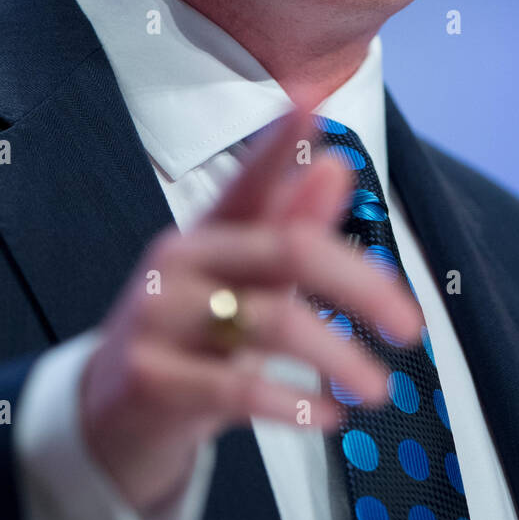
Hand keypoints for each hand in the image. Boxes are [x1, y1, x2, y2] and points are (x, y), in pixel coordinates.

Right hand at [79, 106, 421, 512]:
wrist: (109, 418)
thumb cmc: (192, 338)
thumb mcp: (242, 283)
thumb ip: (290, 226)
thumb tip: (335, 164)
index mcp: (209, 230)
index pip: (249, 178)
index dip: (279, 142)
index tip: (311, 101)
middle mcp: (182, 261)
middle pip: (287, 249)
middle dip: (359, 283)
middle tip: (408, 322)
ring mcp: (158, 316)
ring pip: (268, 320)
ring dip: (336, 354)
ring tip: (378, 387)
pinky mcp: (148, 378)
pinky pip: (235, 387)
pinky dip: (293, 402)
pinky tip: (326, 415)